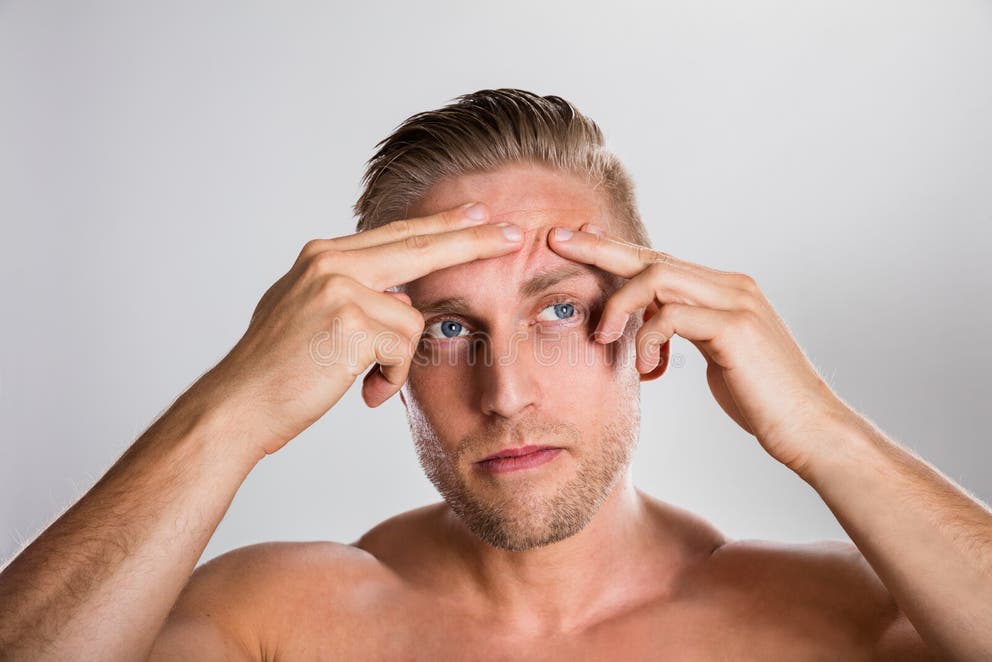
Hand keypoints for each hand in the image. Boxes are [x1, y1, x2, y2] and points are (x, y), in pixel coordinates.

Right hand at [199, 203, 523, 457]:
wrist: (238, 406)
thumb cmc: (277, 371)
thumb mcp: (310, 315)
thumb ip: (353, 295)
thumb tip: (398, 295)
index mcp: (323, 256)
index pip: (396, 234)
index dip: (441, 226)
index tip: (477, 214)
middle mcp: (330, 260)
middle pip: (420, 245)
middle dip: (474, 241)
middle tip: (515, 235)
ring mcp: (339, 285)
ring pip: (412, 317)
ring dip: (397, 361)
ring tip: (362, 380)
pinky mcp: (349, 318)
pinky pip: (403, 349)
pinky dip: (390, 378)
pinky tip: (360, 390)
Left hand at [547, 223, 848, 474]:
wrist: (810, 427)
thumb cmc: (761, 398)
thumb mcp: (716, 356)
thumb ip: (686, 331)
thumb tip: (650, 325)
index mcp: (723, 290)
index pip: (659, 259)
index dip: (615, 250)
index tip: (576, 240)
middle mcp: (730, 285)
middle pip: (652, 255)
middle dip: (599, 248)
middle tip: (556, 240)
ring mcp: (736, 302)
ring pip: (658, 277)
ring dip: (619, 305)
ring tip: (602, 338)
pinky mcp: (736, 327)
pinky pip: (672, 316)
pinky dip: (648, 338)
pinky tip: (648, 369)